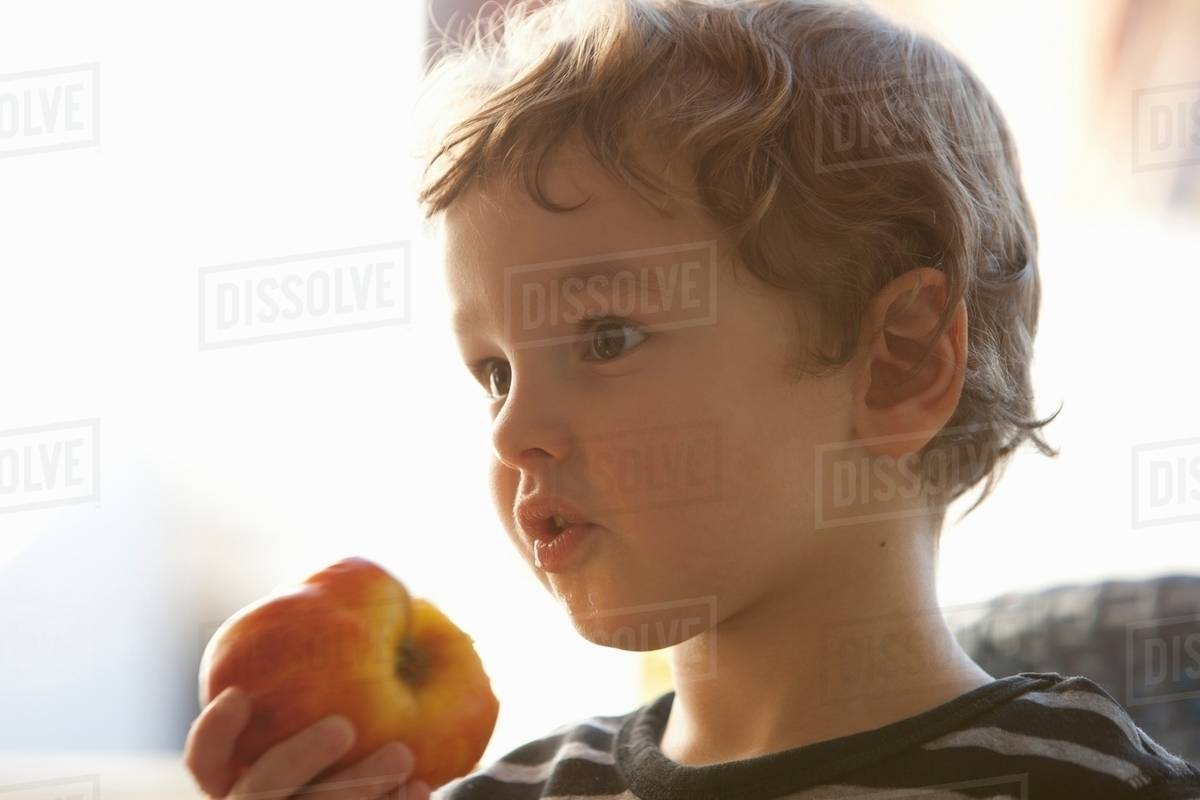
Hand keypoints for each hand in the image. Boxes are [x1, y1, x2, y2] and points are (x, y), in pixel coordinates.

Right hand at [184, 686, 432, 799]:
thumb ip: (334, 662)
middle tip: (343, 726)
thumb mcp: (338, 696)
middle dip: (296, 759)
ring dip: (355, 790)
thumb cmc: (359, 733)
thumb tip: (377, 586)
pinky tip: (423, 787)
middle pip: (259, 795)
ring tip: (403, 754)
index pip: (207, 762)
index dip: (214, 733)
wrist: (384, 790)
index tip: (238, 694)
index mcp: (243, 776)